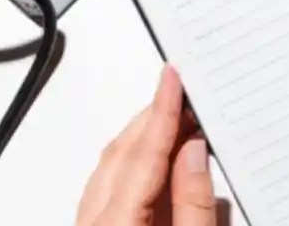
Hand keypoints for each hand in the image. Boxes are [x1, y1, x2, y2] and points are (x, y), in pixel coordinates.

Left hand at [76, 66, 216, 225]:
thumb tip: (195, 152)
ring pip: (113, 168)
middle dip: (156, 119)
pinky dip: (139, 165)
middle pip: (121, 154)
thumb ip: (194, 205)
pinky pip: (111, 187)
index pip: (142, 154)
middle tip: (190, 95)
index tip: (173, 77)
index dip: (162, 111)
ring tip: (185, 124)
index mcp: (114, 224)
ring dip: (147, 141)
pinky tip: (166, 163)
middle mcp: (94, 223)